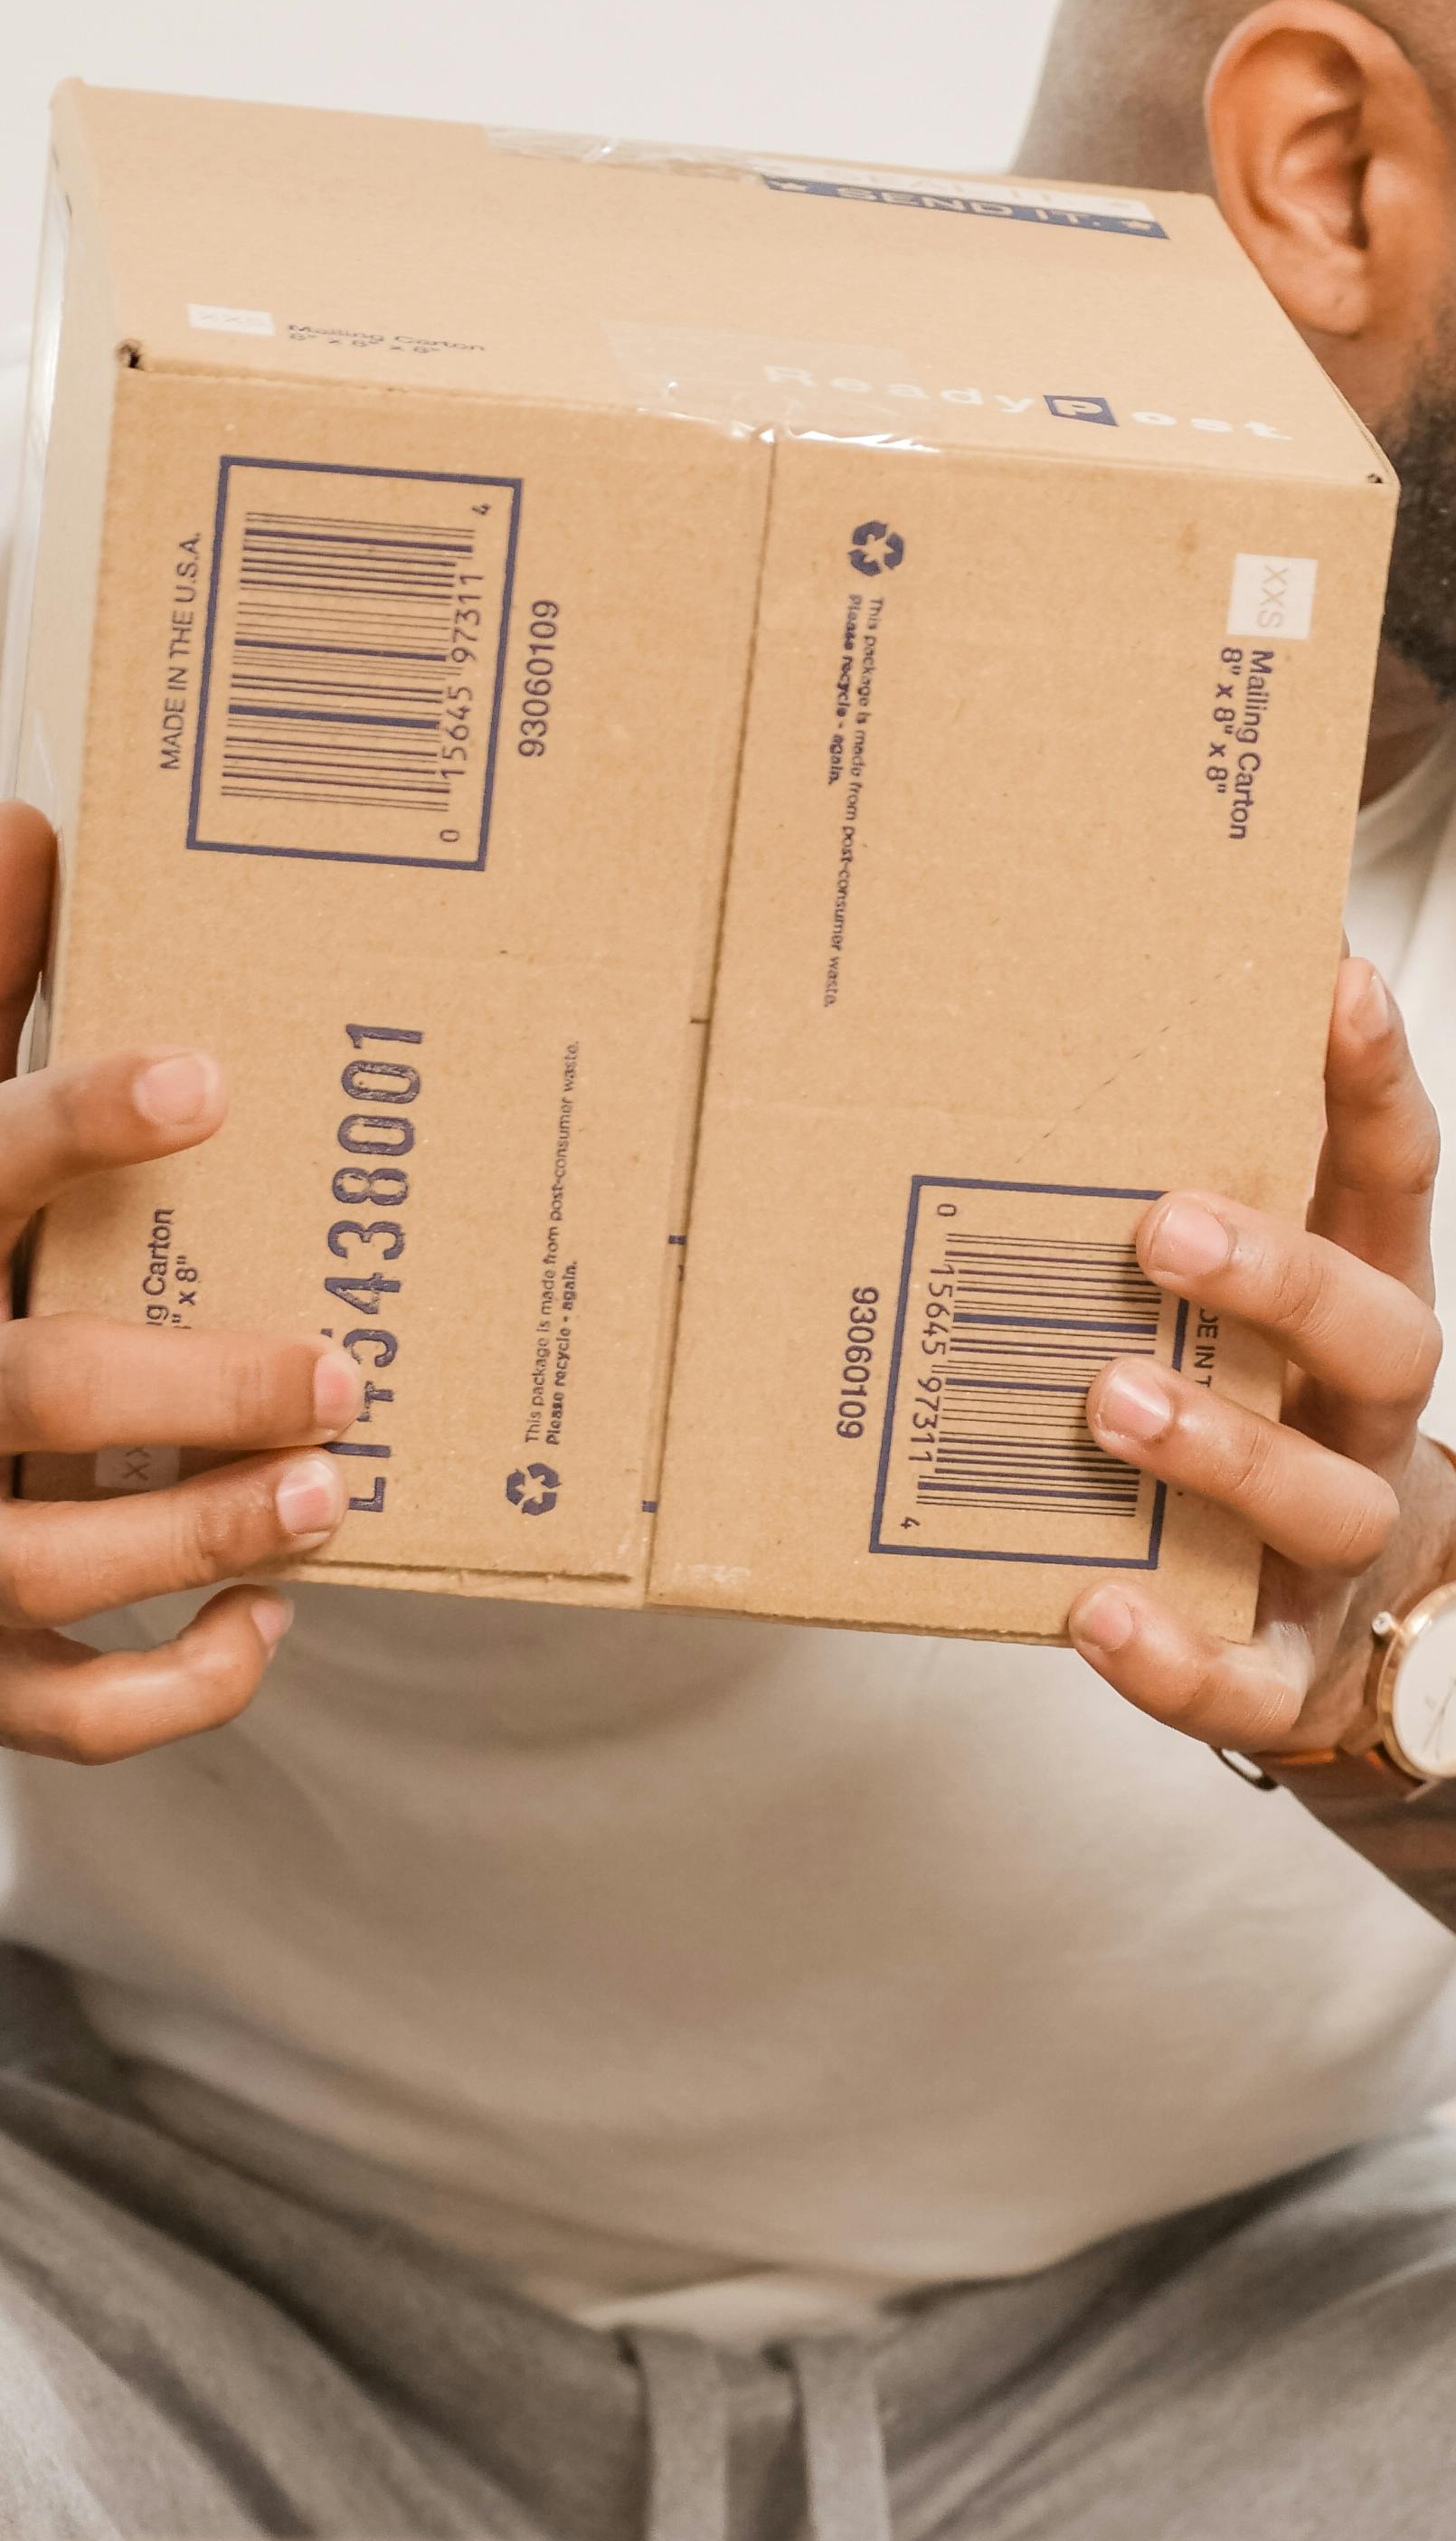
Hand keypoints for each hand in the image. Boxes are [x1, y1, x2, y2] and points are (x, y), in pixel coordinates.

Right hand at [0, 804, 358, 1758]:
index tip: (205, 1075)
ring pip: (51, 1567)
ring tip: (327, 1496)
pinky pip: (71, 1716)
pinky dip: (178, 1690)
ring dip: (199, 1536)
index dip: (72, 1118)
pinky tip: (265, 1619)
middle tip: (338, 1370)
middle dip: (191, 1389)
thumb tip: (38, 823)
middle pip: (32, 1388)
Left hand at [1065, 955, 1455, 1755]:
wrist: (1339, 1630)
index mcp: (1364, 1302)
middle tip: (1163, 1226)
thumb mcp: (1239, 1307)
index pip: (1396, 1178)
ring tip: (1110, 1400)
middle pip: (1385, 1338)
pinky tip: (1095, 1613)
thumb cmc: (1256, 1416)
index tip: (1337, 981)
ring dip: (1223, 1451)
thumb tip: (1050, 1035)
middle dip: (1282, 1279)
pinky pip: (1250, 1679)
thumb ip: (1184, 1198)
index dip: (1379, 1083)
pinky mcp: (1290, 1667)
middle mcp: (1369, 1417)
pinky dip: (1175, 1657)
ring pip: (1326, 1501)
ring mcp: (1341, 1547)